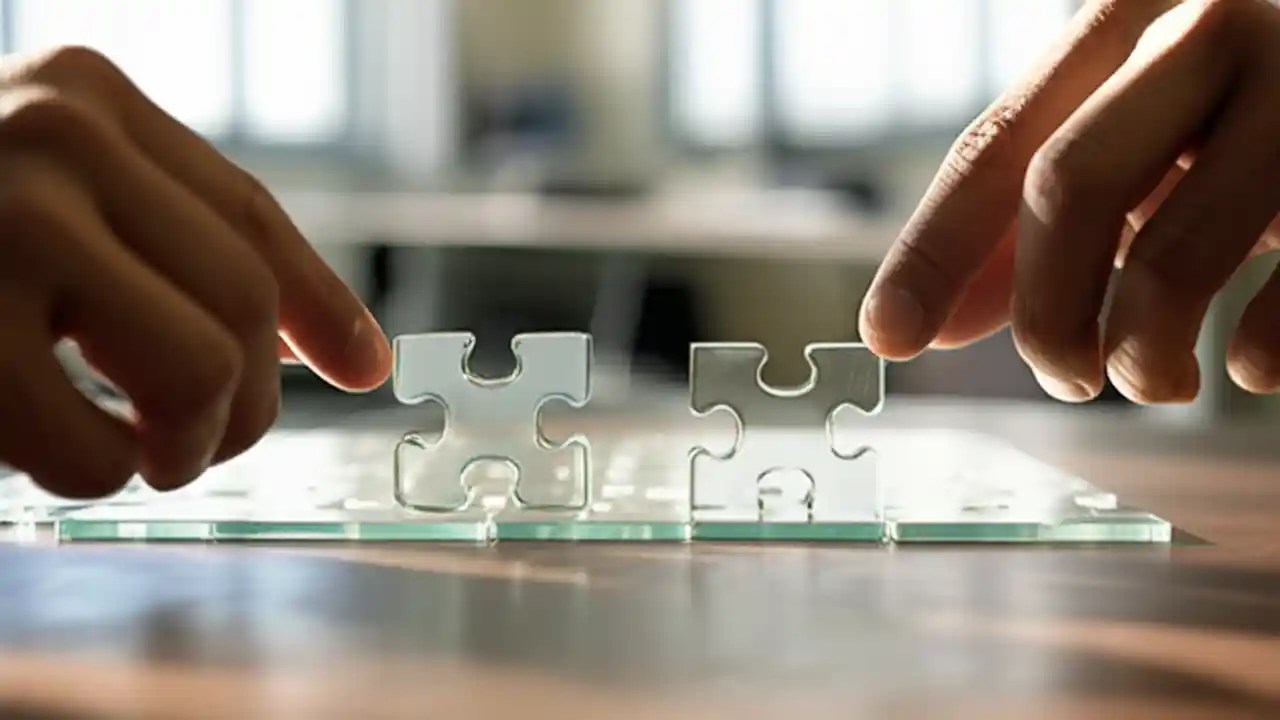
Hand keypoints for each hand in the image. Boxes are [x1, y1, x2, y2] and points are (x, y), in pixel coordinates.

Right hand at [0, 46, 391, 497]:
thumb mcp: (59, 207)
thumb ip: (173, 246)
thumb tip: (344, 352)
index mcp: (89, 99)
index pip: (250, 220)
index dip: (322, 305)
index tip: (366, 367)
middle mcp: (52, 137)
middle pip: (240, 309)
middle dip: (241, 405)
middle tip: (197, 440)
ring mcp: (0, 225)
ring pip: (197, 376)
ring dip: (178, 446)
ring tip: (128, 445)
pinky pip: (95, 454)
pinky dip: (89, 476)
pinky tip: (41, 444)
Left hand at [858, 0, 1279, 403]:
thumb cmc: (1262, 113)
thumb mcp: (1152, 133)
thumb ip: (1048, 212)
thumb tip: (932, 321)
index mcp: (1136, 13)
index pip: (999, 142)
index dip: (933, 249)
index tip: (888, 337)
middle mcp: (1217, 26)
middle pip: (1068, 187)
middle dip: (1044, 315)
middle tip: (1061, 379)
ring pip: (1170, 256)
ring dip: (1138, 358)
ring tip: (1148, 382)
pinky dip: (1261, 356)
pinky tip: (1255, 367)